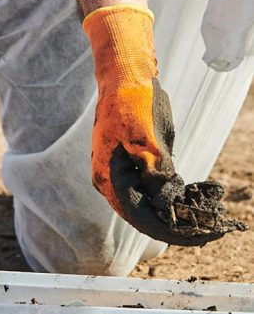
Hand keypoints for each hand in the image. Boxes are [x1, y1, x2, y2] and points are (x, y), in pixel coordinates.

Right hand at [85, 5, 225, 245]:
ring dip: (172, 212)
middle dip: (173, 225)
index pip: (138, 217)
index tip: (196, 237)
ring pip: (145, 202)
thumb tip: (167, 203)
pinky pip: (147, 187)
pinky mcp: (129, 162)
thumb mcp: (147, 140)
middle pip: (141, 214)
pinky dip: (168, 195)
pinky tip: (188, 198)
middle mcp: (109, 180)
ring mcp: (118, 171)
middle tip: (205, 232)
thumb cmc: (133, 105)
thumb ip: (156, 173)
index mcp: (107, 178)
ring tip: (201, 220)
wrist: (124, 76)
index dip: (168, 231)